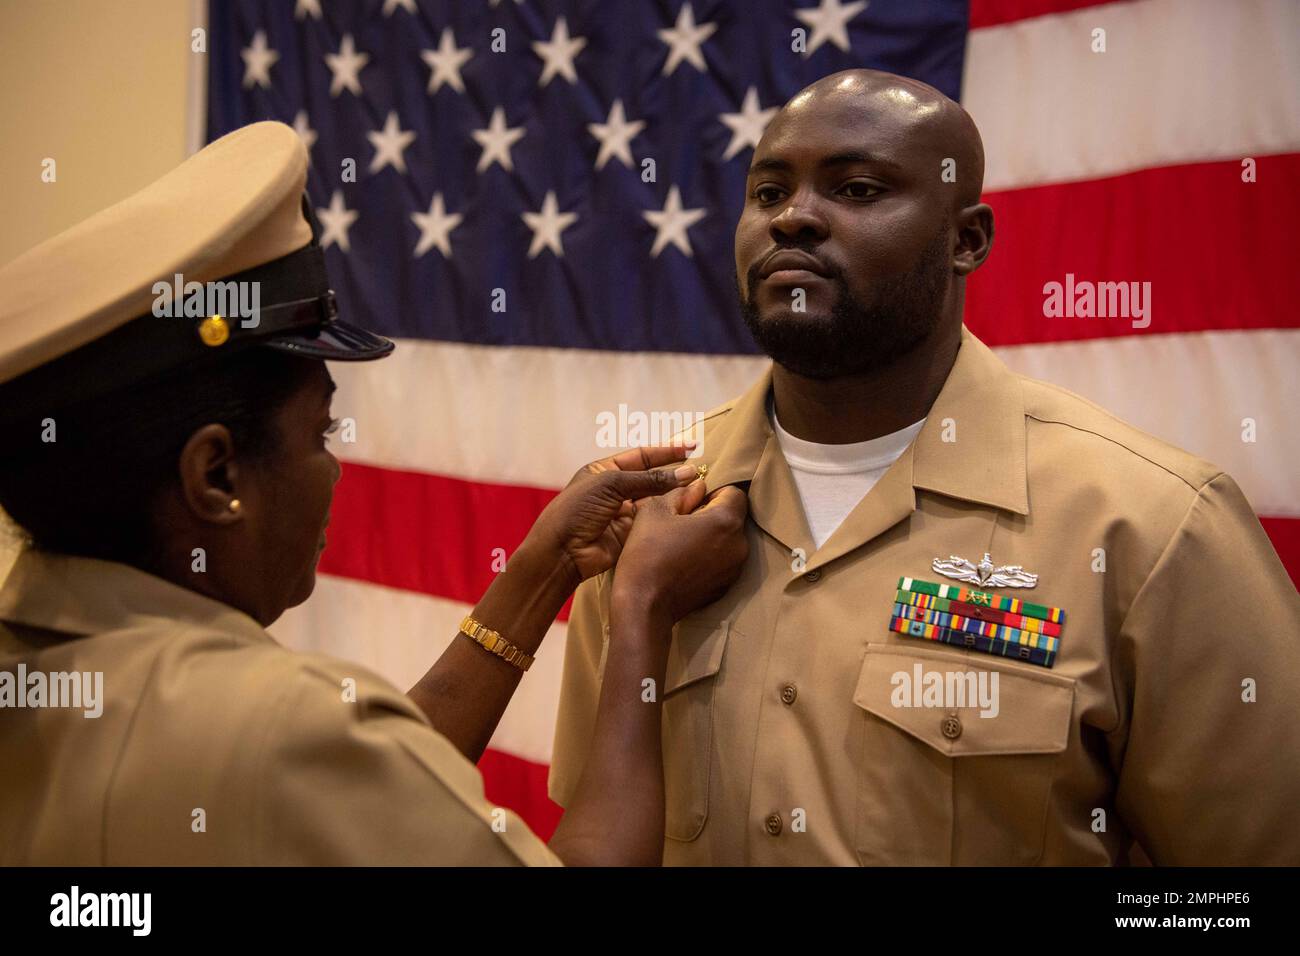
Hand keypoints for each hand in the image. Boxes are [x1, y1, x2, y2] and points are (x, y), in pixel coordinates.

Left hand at [523, 444, 699, 585]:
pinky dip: (671, 514)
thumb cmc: (576, 510)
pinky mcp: (633, 534)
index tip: (691, 447)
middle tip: (701, 469)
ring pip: (657, 500)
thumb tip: (685, 472)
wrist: (562, 552)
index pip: (642, 457)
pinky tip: (689, 507)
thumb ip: (649, 479)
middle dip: (675, 473)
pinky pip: (656, 520)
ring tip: (700, 486)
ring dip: (676, 494)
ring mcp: (625, 513)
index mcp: (605, 471)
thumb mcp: (611, 484)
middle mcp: (617, 490)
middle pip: (653, 478)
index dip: (666, 451)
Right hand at [612, 481, 748, 623]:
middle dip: (712, 513)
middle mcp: (739, 545)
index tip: (692, 500)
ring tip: (682, 542)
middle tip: (682, 520)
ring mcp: (735, 569)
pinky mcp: (726, 586)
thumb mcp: (655, 509)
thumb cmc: (647, 553)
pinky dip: (709, 557)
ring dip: (711, 536)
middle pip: (733, 517)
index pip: (735, 492)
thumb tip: (698, 486)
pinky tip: (685, 562)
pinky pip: (723, 561)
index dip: (713, 490)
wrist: (644, 605)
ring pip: (728, 540)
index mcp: (725, 521)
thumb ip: (682, 492)